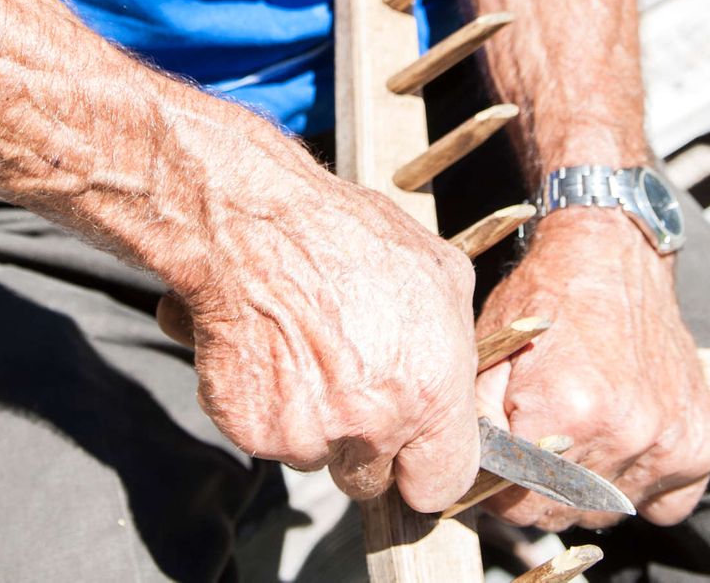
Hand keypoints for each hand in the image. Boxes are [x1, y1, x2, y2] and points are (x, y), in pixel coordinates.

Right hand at [172, 156, 480, 513]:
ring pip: (317, 455)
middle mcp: (374, 424)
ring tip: (306, 348)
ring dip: (313, 420)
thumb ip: (456, 344)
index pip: (443, 484)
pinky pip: (268, 439)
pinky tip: (271, 351)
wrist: (253, 225)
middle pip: (373, 480)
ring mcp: (311, 434)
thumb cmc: (343, 236)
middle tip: (346, 378)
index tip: (412, 451)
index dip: (425, 466)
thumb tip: (457, 380)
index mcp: (430, 390)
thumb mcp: (438, 269)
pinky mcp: (256, 432)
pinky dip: (268, 406)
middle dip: (364, 442)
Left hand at [474, 208, 709, 529]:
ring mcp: (669, 441)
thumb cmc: (547, 297)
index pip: (518, 501)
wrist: (612, 254)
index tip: (498, 462)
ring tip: (576, 434)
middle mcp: (625, 432)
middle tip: (535, 445)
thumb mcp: (493, 348)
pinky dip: (640, 485)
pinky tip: (620, 443)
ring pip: (609, 513)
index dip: (499, 486)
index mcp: (567, 409)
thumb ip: (480, 420)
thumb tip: (473, 477)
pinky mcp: (702, 443)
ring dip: (586, 489)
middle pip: (563, 514)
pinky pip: (666, 505)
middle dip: (538, 490)